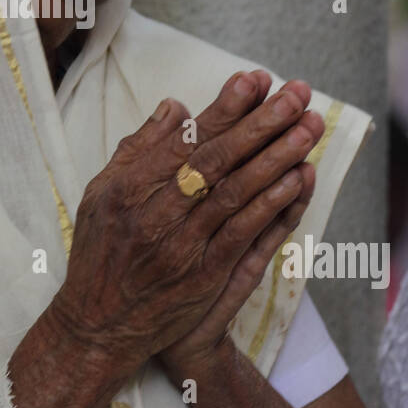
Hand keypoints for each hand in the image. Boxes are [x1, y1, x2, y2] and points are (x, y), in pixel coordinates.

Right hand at [47, 70, 323, 378]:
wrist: (98, 327)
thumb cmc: (100, 253)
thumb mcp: (101, 193)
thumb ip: (139, 148)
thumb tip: (176, 106)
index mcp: (128, 187)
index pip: (186, 138)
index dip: (224, 107)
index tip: (255, 79)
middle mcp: (153, 213)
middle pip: (217, 159)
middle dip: (261, 123)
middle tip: (297, 94)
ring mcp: (181, 246)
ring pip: (236, 193)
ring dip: (277, 158)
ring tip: (308, 128)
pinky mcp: (203, 277)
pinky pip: (244, 234)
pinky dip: (272, 206)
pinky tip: (298, 180)